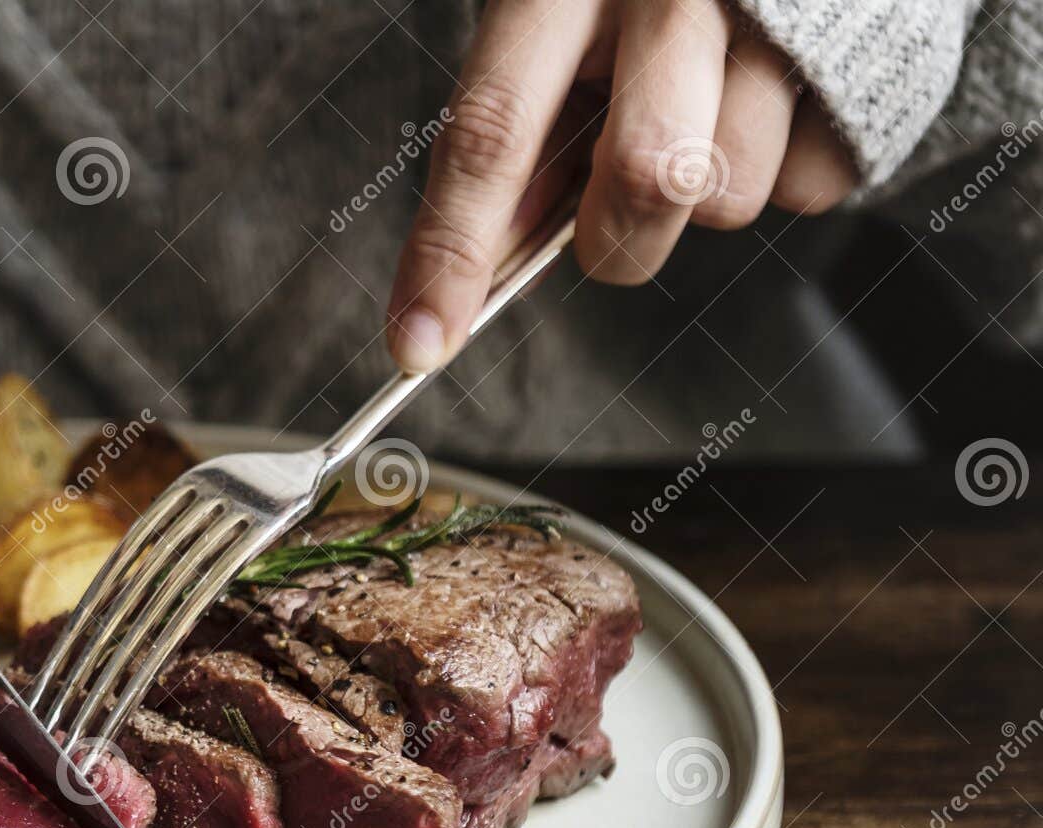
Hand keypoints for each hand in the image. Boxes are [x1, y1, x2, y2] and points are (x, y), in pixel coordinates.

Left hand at [387, 0, 857, 371]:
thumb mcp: (561, 21)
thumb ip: (525, 128)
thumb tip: (492, 258)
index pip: (493, 132)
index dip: (452, 250)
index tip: (418, 345)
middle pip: (642, 177)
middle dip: (614, 239)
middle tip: (607, 217)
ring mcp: (778, 20)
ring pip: (727, 198)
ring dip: (698, 197)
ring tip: (707, 107)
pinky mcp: (860, 62)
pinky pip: (809, 186)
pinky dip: (780, 171)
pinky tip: (769, 102)